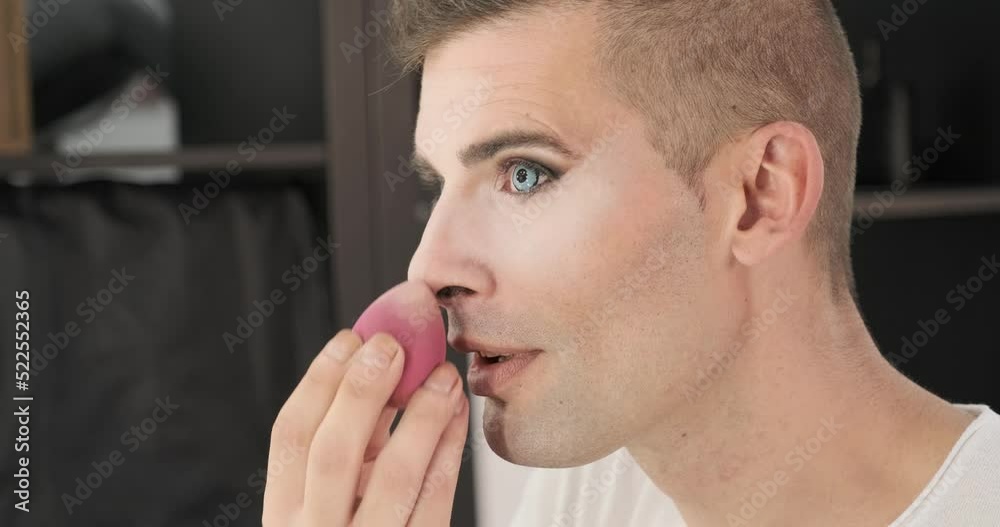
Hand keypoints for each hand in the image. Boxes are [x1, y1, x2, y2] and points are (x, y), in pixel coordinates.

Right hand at [262, 330, 469, 525]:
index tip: (349, 338)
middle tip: (393, 343)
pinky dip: (449, 451)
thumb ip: (346, 454)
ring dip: (420, 415)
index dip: (319, 381)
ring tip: (443, 373)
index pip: (289, 438)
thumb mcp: (330, 505)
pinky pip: (435, 501)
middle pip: (333, 451)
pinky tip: (458, 415)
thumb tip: (375, 370)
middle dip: (363, 389)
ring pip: (393, 476)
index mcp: (286, 518)